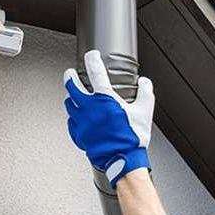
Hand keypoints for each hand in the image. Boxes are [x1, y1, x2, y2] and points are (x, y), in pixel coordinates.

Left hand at [64, 49, 154, 186]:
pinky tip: (77, 118)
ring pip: (69, 104)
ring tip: (73, 96)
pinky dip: (74, 117)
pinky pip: (71, 122)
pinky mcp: (78, 134)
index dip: (92, 59)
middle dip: (70, 77)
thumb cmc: (132, 137)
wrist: (122, 160)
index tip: (91, 55)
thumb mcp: (145, 111)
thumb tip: (145, 82)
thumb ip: (145, 93)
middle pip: (71, 86)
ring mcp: (81, 121)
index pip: (95, 71)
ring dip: (71, 97)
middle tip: (70, 73)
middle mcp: (89, 107)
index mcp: (104, 98)